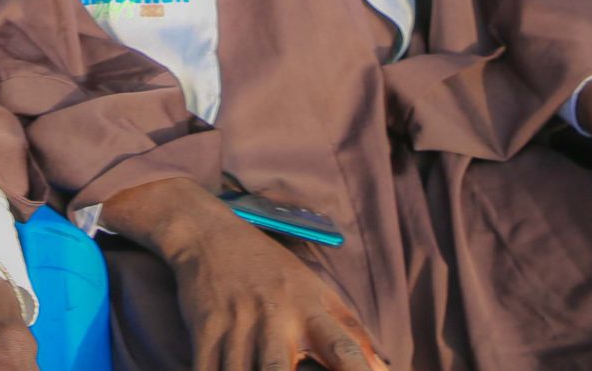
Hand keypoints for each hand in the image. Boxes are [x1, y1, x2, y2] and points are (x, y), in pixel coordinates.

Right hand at [100, 178, 385, 370]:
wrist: (210, 234)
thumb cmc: (271, 268)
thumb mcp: (316, 290)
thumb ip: (351, 331)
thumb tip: (386, 369)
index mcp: (309, 308)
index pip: (342, 347)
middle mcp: (275, 316)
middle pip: (276, 368)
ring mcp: (237, 323)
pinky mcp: (205, 327)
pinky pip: (207, 367)